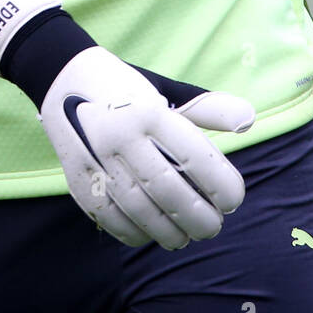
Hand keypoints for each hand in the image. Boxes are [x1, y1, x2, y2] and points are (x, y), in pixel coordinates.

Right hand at [38, 46, 255, 249]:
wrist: (63, 75)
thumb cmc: (127, 90)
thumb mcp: (167, 90)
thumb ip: (209, 108)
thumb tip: (249, 120)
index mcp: (149, 110)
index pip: (194, 156)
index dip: (220, 185)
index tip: (233, 200)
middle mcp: (121, 134)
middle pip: (167, 190)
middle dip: (198, 217)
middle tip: (214, 226)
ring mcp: (95, 158)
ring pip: (138, 209)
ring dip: (168, 231)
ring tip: (186, 237)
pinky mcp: (77, 176)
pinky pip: (108, 216)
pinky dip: (133, 232)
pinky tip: (151, 234)